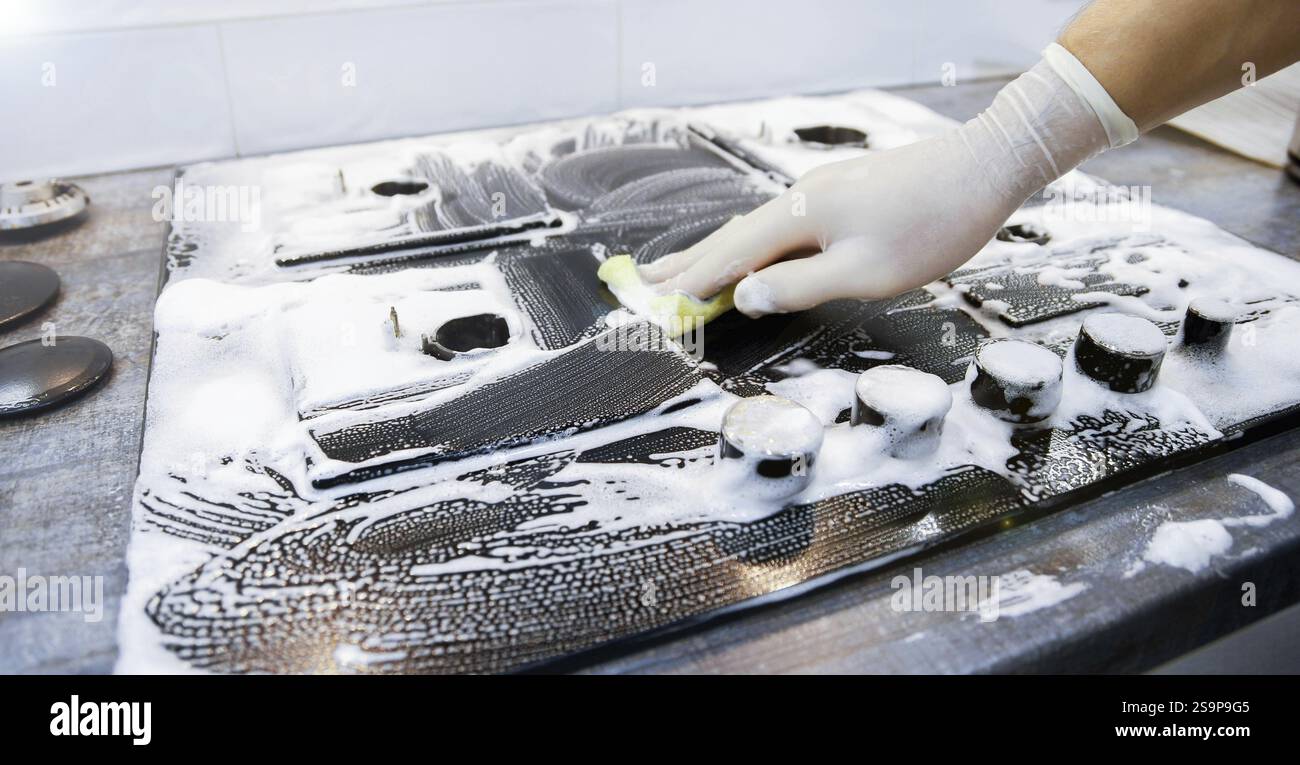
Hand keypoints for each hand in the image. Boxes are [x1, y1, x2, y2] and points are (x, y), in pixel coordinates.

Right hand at [640, 52, 1117, 317]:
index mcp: (802, 214)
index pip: (733, 254)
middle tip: (648, 283)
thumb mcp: (865, 272)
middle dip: (691, 262)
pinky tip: (752, 250)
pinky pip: (782, 223)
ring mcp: (823, 191)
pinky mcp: (843, 193)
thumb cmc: (931, 225)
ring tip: (684, 268)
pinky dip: (753, 242)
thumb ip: (801, 286)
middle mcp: (803, 197)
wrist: (985, 169)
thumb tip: (745, 297)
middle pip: (735, 235)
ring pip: (757, 228)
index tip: (658, 302)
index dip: (695, 281)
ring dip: (718, 252)